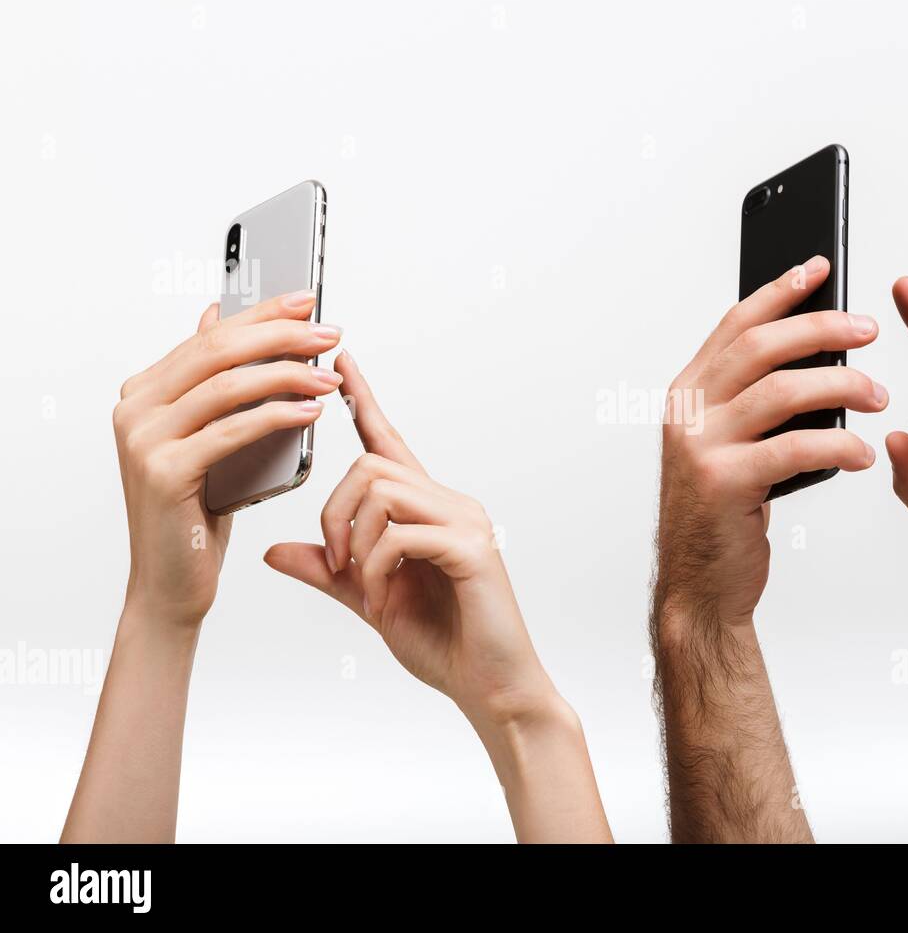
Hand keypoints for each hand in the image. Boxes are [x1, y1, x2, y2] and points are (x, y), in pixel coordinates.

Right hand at [112, 290, 340, 623]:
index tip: (308, 300)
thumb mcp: (207, 437)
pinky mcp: (162, 472)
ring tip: (329, 375)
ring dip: (288, 374)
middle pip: (218, 351)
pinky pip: (233, 431)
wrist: (173, 584)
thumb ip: (210, 382)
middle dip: (281, 336)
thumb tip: (216, 315)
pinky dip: (277, 416)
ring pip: (228, 386)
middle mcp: (134, 408)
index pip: (210, 335)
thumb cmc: (198, 512)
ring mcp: (142, 439)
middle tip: (329, 333)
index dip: (262, 313)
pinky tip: (311, 411)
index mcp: (143, 392)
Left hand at [264, 352, 557, 727]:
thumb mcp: (368, 601)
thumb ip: (328, 571)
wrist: (491, 687)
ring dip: (356, 542)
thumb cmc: (444, 642)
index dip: (363, 400)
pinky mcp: (471, 549)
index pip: (388, 443)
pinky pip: (403, 534)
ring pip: (383, 492)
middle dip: (335, 513)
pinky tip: (386, 601)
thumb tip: (273, 552)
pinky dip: (378, 571)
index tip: (341, 363)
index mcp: (427, 509)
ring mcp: (465, 522)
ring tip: (367, 587)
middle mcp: (450, 503)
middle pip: (371, 468)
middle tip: (336, 564)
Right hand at [655, 255, 885, 627]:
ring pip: (780, 390)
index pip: (736, 324)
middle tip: (869, 330)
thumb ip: (755, 403)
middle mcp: (687, 412)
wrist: (700, 586)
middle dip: (821, 328)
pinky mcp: (723, 483)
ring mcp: (701, 446)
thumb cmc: (725, 515)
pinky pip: (793, 448)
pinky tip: (862, 453)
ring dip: (840, 386)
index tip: (820, 267)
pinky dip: (837, 445)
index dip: (780, 290)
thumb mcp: (732, 445)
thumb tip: (819, 359)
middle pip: (760, 346)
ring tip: (878, 395)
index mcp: (688, 394)